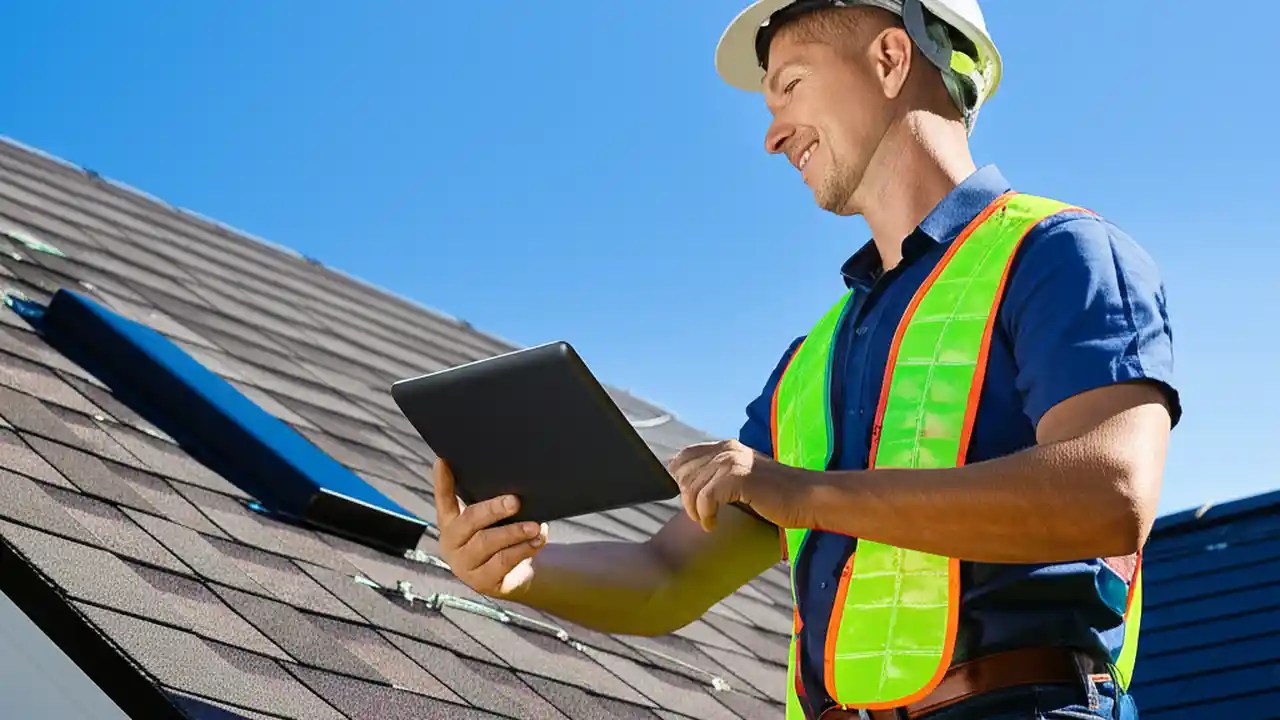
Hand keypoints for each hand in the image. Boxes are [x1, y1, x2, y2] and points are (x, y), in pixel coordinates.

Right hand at [433, 459, 548, 598]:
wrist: (514, 575)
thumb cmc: (502, 538)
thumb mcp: (493, 520)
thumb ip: (492, 504)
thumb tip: (513, 483)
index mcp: (450, 523)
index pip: (443, 500)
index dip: (442, 482)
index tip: (443, 461)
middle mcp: (452, 543)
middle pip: (470, 520)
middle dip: (493, 509)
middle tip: (515, 501)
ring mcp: (464, 565)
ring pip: (488, 542)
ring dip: (514, 532)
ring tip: (535, 526)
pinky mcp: (482, 582)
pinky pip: (503, 562)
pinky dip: (523, 549)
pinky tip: (537, 540)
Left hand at [667, 439, 812, 531]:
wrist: (806, 497)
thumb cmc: (777, 494)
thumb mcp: (743, 477)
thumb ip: (719, 474)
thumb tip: (686, 485)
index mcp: (726, 446)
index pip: (684, 456)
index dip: (680, 479)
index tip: (690, 500)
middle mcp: (726, 449)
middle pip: (682, 473)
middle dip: (686, 498)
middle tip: (701, 514)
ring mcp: (731, 461)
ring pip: (691, 488)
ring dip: (695, 511)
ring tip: (707, 521)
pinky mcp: (737, 478)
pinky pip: (705, 499)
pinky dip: (705, 516)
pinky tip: (713, 525)